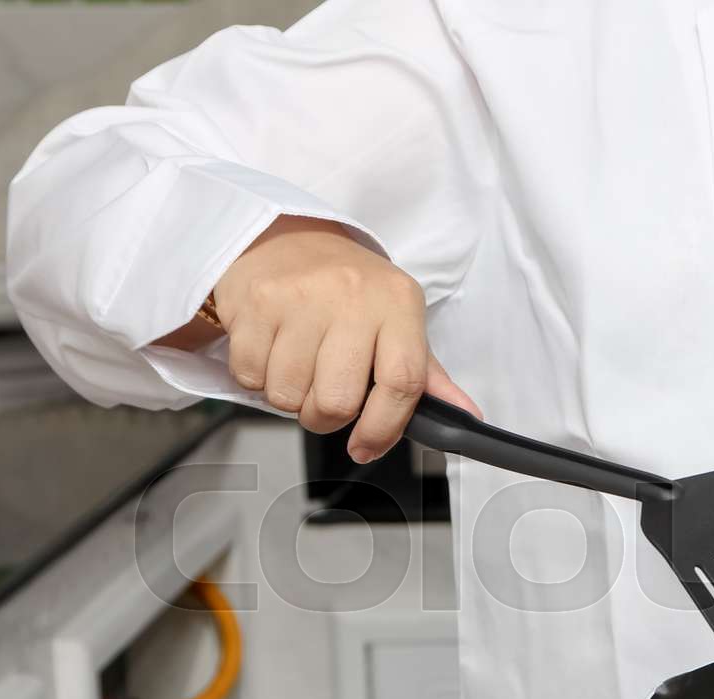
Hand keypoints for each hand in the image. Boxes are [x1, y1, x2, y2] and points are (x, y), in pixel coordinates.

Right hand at [169, 215, 479, 461]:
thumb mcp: (398, 320)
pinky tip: (272, 352)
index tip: (366, 447)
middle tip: (324, 397)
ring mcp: (300, 297)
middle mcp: (352, 297)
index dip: (383, 428)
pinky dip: (257, 380)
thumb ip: (427, 374)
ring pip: (288, 395)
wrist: (289, 236)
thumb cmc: (350, 289)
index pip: (402, 383)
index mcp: (398, 304)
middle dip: (326, 418)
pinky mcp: (256, 302)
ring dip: (290, 398)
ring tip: (298, 367)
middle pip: (338, 401)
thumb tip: (464, 413)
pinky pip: (250, 376)